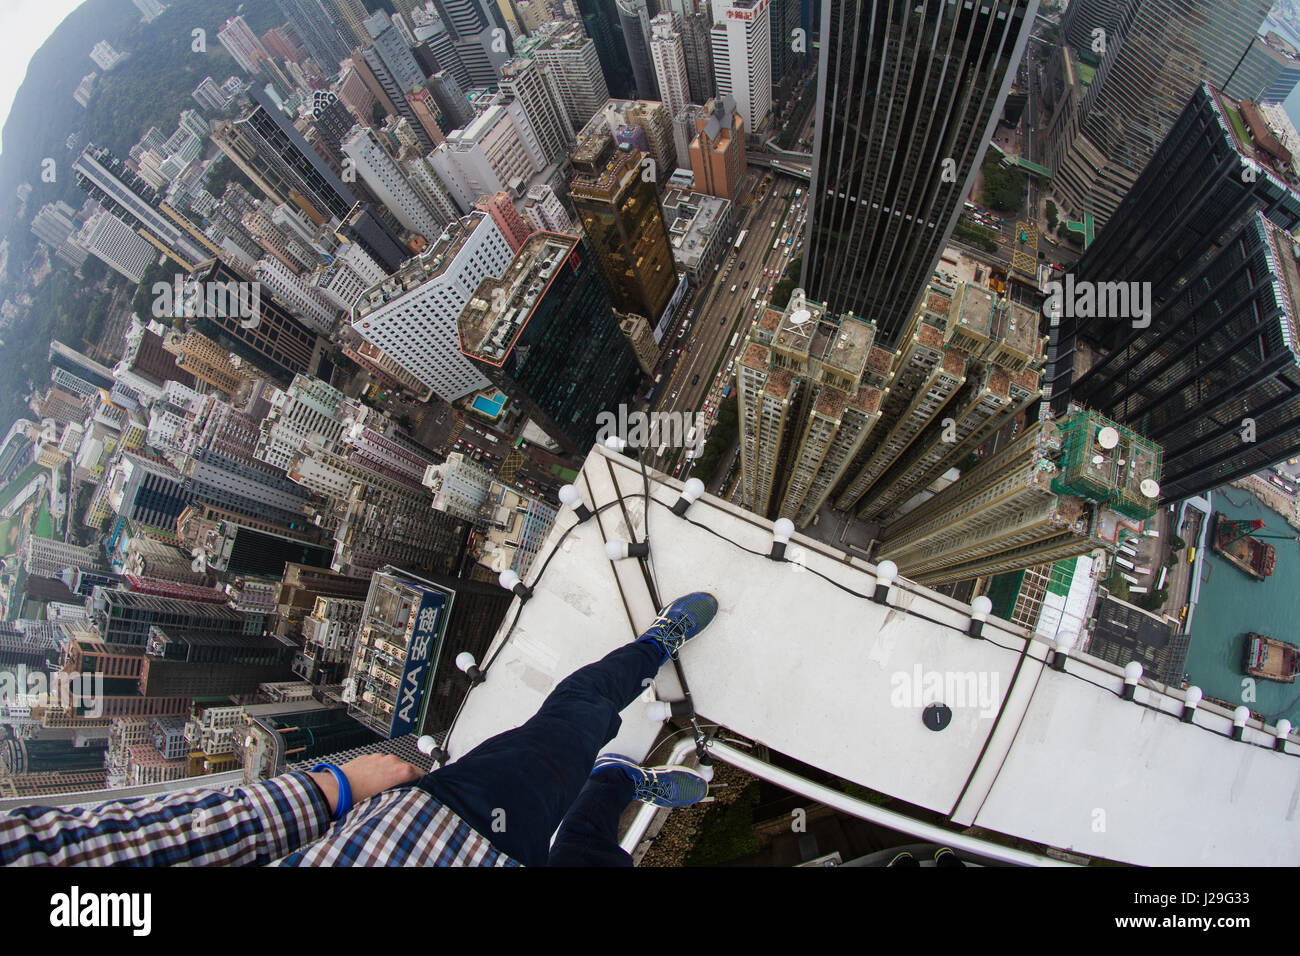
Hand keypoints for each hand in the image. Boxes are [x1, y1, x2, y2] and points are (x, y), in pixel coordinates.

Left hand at [307, 754, 423, 814]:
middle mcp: (393, 760)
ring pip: (391, 766)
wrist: (338, 788)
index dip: (421, 783)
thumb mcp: (388, 800)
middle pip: (406, 769)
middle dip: (403, 780)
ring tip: (378, 789)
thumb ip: (402, 795)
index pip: (421, 774)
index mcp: (401, 771)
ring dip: (388, 775)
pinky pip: (378, 764)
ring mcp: (380, 757)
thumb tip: (408, 797)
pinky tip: (368, 783)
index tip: (419, 789)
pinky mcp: (368, 757)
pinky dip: (377, 771)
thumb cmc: (360, 797)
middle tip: (396, 792)